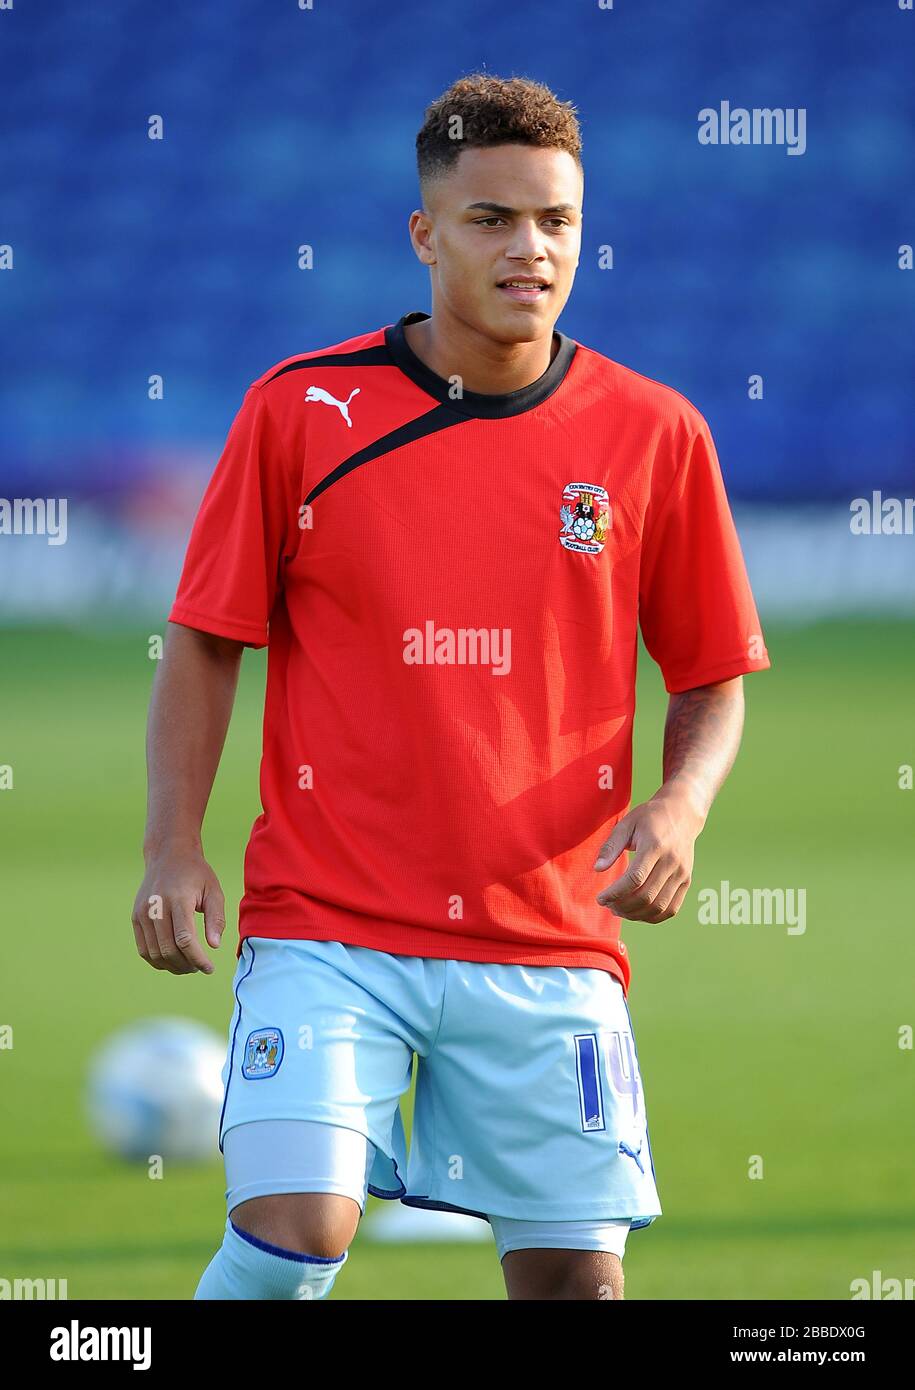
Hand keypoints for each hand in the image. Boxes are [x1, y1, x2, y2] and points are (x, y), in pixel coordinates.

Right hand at [131, 843, 225, 974]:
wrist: (168, 854)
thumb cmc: (196, 873)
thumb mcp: (213, 890)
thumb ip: (216, 918)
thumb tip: (214, 946)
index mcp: (178, 899)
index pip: (185, 939)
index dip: (198, 959)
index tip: (210, 968)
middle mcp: (156, 906)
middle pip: (168, 949)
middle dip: (186, 965)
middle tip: (200, 968)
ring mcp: (142, 913)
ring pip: (154, 953)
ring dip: (172, 966)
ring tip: (188, 966)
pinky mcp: (135, 917)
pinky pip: (143, 949)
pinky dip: (157, 960)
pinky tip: (173, 961)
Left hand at [592, 785, 704, 922]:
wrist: (682, 813)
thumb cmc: (650, 817)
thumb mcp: (627, 824)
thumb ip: (611, 846)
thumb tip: (597, 869)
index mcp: (655, 846)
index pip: (635, 878)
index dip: (615, 893)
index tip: (600, 898)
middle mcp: (672, 862)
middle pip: (646, 896)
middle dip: (622, 906)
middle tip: (607, 905)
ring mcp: (682, 873)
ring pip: (659, 907)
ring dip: (636, 914)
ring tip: (619, 910)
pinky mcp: (686, 881)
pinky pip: (671, 909)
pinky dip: (653, 917)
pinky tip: (637, 913)